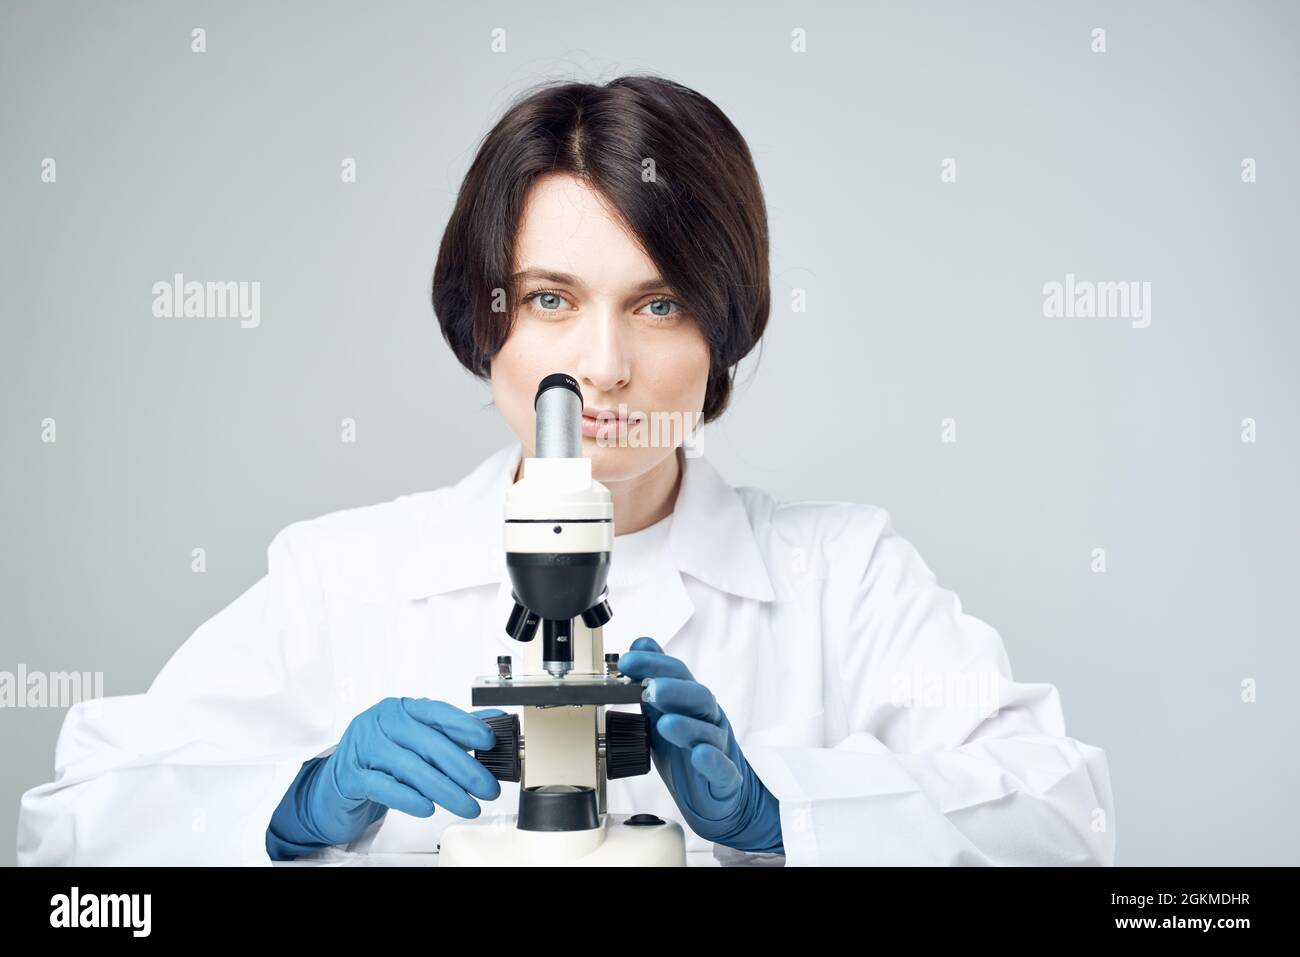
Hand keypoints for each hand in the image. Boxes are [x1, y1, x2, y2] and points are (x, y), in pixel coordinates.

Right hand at [268, 697, 504, 854]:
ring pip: (410, 767)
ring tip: (467, 805)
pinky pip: (383, 786)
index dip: (465, 726)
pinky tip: (428, 808)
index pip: (437, 712)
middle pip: (428, 743)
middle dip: (463, 768)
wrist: (337, 784)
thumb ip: (452, 732)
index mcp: (401, 709)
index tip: (489, 741)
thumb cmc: (381, 759)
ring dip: (445, 789)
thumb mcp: (416, 741)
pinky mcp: (350, 775)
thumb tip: (494, 723)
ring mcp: (363, 747)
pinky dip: (409, 798)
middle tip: (486, 787)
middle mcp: (381, 722)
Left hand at [616, 637, 782, 853]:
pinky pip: (721, 766)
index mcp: (690, 700)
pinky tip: (699, 755)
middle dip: (674, 689)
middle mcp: (706, 717)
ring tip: (666, 723)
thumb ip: (653, 679)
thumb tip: (641, 643)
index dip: (652, 664)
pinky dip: (711, 760)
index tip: (627, 661)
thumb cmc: (686, 749)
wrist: (715, 793)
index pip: (676, 674)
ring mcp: (718, 745)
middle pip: (697, 696)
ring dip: (687, 725)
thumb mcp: (663, 711)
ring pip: (708, 730)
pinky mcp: (725, 775)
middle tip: (650, 688)